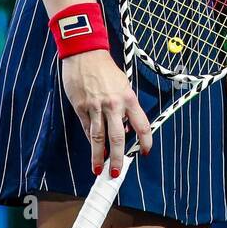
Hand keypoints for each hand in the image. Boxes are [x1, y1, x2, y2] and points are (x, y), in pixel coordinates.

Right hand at [61, 49, 151, 177]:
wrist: (85, 54)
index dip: (145, 141)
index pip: (142, 124)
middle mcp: (114, 105)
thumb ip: (125, 106)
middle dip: (118, 158)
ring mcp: (96, 107)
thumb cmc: (106, 69)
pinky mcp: (81, 108)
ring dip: (99, 156)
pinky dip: (90, 140)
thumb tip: (125, 128)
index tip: (144, 153)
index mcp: (129, 98)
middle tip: (117, 173)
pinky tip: (92, 149)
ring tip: (98, 169)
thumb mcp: (123, 84)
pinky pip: (88, 128)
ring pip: (99, 138)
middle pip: (118, 137)